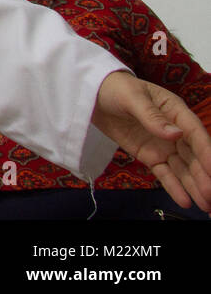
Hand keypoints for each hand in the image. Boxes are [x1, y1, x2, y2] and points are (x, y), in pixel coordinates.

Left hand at [92, 71, 210, 210]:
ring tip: (205, 205)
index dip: (206, 152)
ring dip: (194, 186)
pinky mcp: (151, 156)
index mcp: (175, 111)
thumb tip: (176, 133)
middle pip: (193, 155)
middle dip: (203, 176)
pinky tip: (185, 200)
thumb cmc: (116, 88)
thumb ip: (152, 116)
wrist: (94, 95)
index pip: (195, 133)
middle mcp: (175, 131)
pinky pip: (165, 173)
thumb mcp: (132, 98)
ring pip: (183, 168)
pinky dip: (174, 187)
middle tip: (210, 195)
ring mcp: (164, 145)